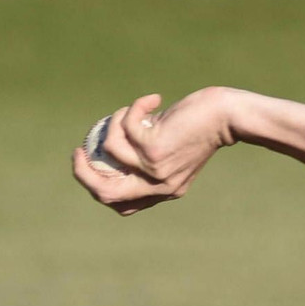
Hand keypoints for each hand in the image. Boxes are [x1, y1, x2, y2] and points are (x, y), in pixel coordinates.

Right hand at [71, 88, 236, 215]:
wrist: (226, 118)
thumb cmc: (201, 129)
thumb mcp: (176, 151)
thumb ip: (150, 157)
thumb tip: (111, 148)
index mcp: (164, 192)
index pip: (121, 205)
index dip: (97, 188)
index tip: (90, 165)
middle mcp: (159, 186)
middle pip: (105, 192)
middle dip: (82, 172)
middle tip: (78, 150)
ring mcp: (156, 169)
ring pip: (109, 149)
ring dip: (112, 124)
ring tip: (129, 112)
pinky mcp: (154, 147)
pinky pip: (124, 126)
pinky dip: (131, 108)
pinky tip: (151, 100)